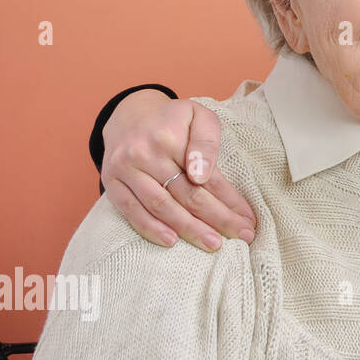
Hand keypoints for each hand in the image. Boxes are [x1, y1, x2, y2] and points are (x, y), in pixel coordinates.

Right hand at [101, 90, 253, 251]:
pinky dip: (151, 228)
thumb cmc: (172, 119)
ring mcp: (125, 170)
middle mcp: (144, 154)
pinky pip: (131, 210)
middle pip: (186, 195)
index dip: (230, 202)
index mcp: (169, 137)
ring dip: (188, 229)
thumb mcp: (198, 116)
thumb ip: (206, 142)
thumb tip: (200, 175)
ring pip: (161, 206)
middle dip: (217, 219)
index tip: (248, 219)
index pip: (206, 178)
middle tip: (241, 236)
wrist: (129, 115)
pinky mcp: (112, 183)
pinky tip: (171, 241)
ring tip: (213, 244)